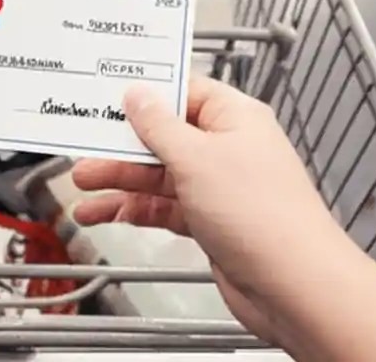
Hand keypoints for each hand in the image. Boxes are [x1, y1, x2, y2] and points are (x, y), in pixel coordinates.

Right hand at [72, 78, 354, 344]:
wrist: (293, 285)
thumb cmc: (261, 214)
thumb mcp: (197, 158)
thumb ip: (159, 126)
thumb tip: (138, 95)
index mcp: (234, 117)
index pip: (183, 90)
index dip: (145, 93)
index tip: (106, 96)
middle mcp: (228, 147)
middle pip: (164, 135)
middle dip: (121, 145)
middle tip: (83, 148)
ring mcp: (219, 186)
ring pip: (159, 174)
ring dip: (120, 180)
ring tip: (82, 186)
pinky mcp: (211, 221)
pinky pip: (164, 207)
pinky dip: (135, 209)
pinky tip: (105, 214)